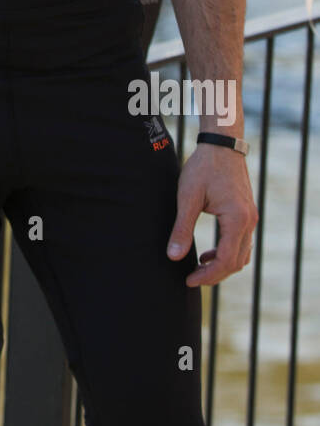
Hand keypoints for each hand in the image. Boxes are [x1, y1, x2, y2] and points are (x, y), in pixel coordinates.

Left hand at [167, 143, 257, 287]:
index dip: (207, 275)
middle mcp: (250, 222)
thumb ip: (182, 228)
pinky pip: (242, 243)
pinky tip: (208, 252)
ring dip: (222, 265)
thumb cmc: (203, 167)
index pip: (225, 260)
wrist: (221, 145)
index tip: (188, 280)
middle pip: (236, 262)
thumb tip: (174, 256)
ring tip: (198, 267)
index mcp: (237, 219)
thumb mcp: (188, 197)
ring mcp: (252, 218)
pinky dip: (227, 253)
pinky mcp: (248, 214)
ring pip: (242, 255)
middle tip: (191, 278)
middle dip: (214, 275)